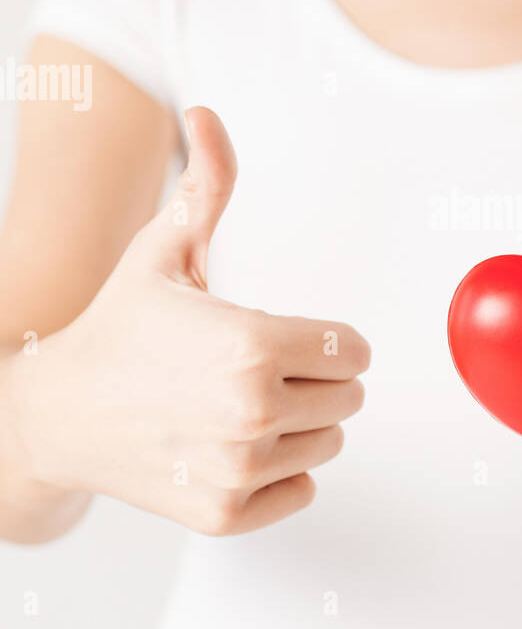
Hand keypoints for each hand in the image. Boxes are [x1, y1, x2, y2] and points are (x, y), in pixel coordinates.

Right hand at [11, 108, 369, 535]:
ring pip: (328, 443)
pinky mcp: (227, 514)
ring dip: (299, 424)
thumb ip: (207, 186)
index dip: (326, 339)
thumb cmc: (121, 327)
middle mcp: (252, 411)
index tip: (289, 336)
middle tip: (256, 369)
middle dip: (315, 379)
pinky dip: (280, 473)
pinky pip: (302, 491)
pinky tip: (230, 445)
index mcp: (252, 343)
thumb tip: (205, 114)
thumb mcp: (164, 251)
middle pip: (349, 397)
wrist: (60, 414)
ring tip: (238, 405)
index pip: (355, 350)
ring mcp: (239, 469)